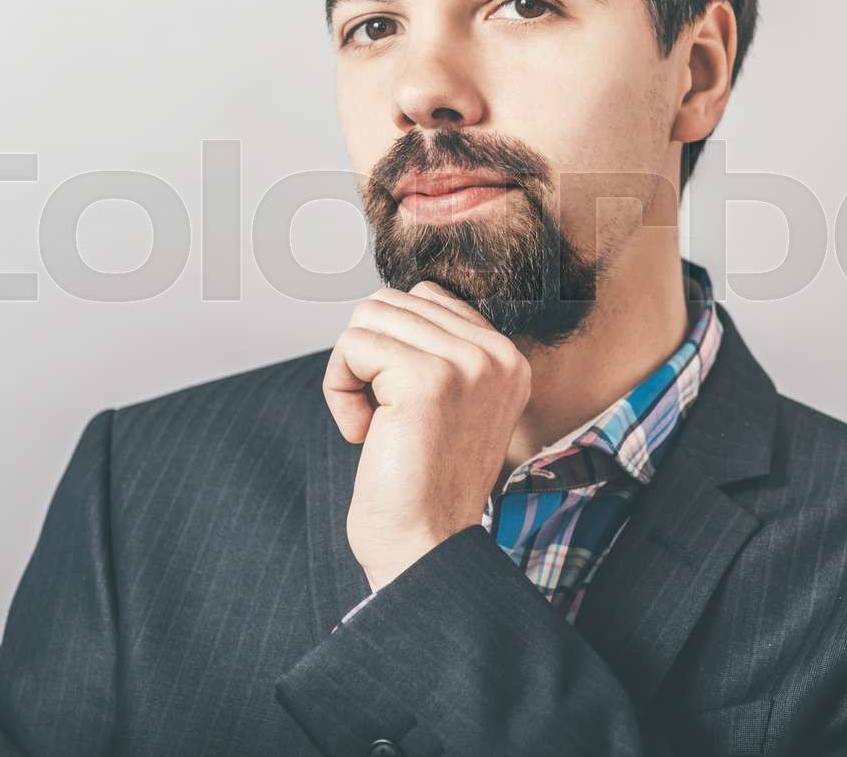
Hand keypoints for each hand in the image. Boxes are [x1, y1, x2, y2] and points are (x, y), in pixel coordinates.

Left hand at [323, 280, 531, 591]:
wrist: (424, 548)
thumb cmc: (422, 485)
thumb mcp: (450, 406)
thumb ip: (436, 350)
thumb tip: (383, 305)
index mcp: (506, 358)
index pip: (427, 298)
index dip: (392, 349)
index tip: (404, 407)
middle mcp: (496, 355)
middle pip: (392, 302)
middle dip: (368, 357)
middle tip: (384, 419)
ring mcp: (466, 363)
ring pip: (368, 317)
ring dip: (351, 373)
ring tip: (375, 425)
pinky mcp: (427, 378)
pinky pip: (352, 346)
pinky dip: (340, 391)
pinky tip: (364, 434)